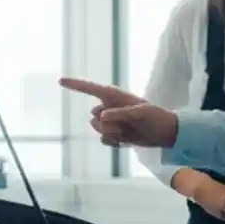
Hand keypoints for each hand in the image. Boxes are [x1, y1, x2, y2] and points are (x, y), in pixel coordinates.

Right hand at [59, 78, 178, 147]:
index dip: (74, 85)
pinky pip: (103, 140)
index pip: (90, 88)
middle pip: (93, 117)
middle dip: (107, 124)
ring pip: (97, 129)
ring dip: (112, 134)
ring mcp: (110, 121)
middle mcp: (109, 107)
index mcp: (114, 96)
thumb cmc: (155, 117)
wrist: (164, 133)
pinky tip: (126, 140)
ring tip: (128, 131)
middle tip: (127, 125)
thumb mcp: (140, 113)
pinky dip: (113, 142)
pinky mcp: (113, 134)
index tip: (60, 80)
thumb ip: (120, 113)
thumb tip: (100, 115)